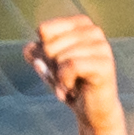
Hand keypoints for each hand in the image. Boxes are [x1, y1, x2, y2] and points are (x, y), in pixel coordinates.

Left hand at [25, 15, 131, 134]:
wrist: (92, 111)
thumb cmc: (70, 84)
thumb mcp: (48, 66)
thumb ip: (36, 54)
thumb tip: (28, 49)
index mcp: (80, 23)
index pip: (44, 30)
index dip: (43, 52)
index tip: (56, 65)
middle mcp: (93, 30)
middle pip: (49, 45)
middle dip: (51, 68)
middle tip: (65, 79)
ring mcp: (102, 46)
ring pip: (60, 57)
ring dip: (58, 78)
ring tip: (70, 85)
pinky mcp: (105, 64)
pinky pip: (71, 66)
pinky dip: (65, 81)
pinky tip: (72, 89)